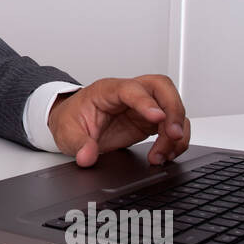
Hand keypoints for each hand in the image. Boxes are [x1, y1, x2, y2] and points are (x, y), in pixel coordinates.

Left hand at [47, 75, 189, 167]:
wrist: (71, 123)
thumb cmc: (71, 119)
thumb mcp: (67, 133)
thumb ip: (78, 144)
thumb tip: (87, 156)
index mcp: (107, 90)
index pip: (132, 89)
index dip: (146, 102)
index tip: (157, 118)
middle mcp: (129, 94)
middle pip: (161, 87)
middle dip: (173, 110)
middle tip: (173, 135)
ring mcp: (142, 106)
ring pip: (172, 106)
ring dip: (175, 131)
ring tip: (163, 154)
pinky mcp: (149, 121)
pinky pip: (171, 125)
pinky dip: (175, 140)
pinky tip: (166, 154)